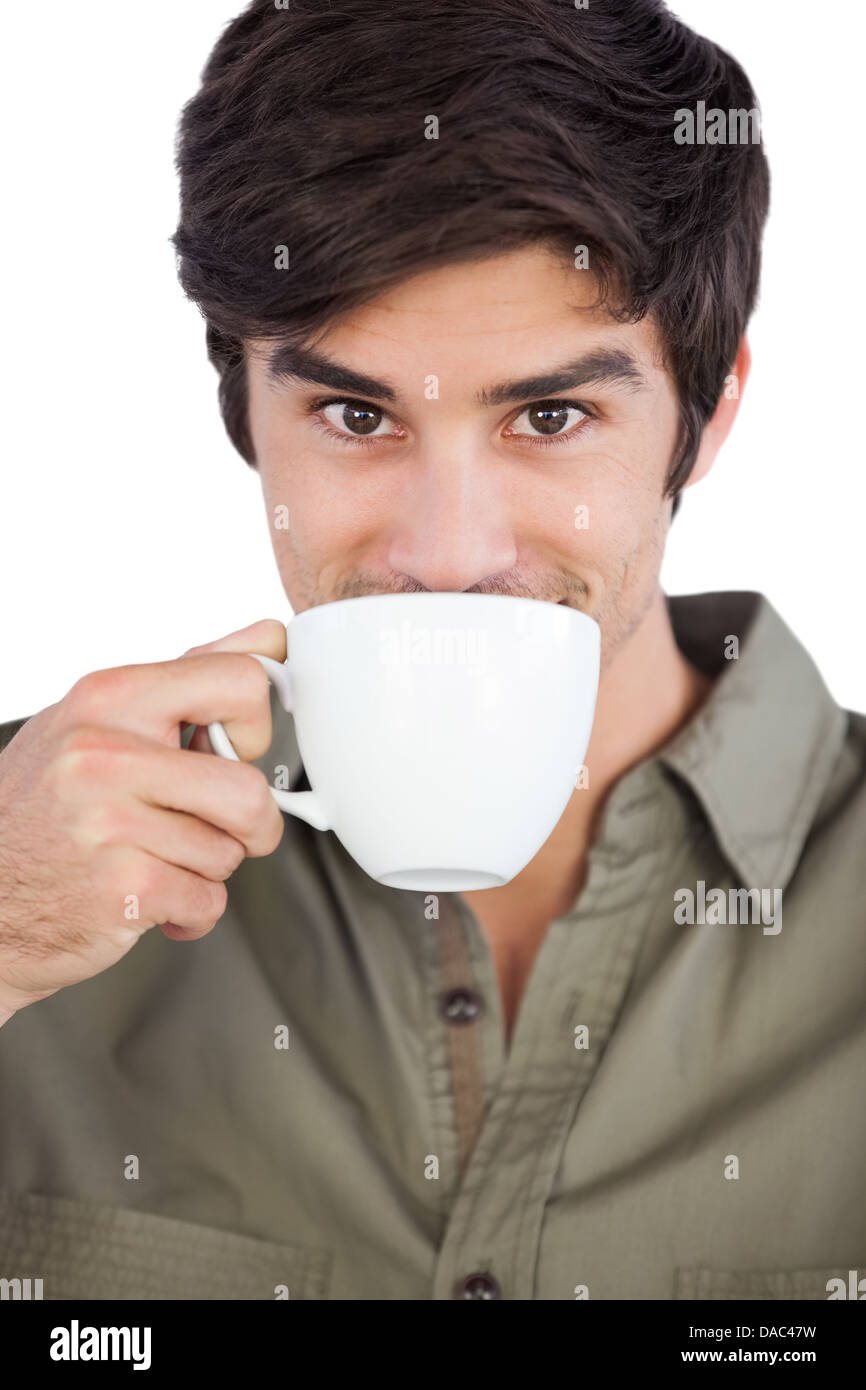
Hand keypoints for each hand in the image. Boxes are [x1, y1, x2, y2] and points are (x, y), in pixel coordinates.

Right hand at [0, 619, 286, 1019]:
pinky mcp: (121, 890)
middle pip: (248, 788)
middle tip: (222, 826)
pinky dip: (191, 911)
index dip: (256, 724)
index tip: (236, 748)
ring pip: (232, 850)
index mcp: (108, 697)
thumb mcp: (99, 719)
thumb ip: (188, 678)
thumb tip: (269, 639)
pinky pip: (210, 900)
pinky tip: (149, 896)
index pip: (240, 681)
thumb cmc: (46, 805)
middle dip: (253, 821)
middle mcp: (104, 755)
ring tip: (157, 856)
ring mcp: (110, 824)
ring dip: (208, 866)